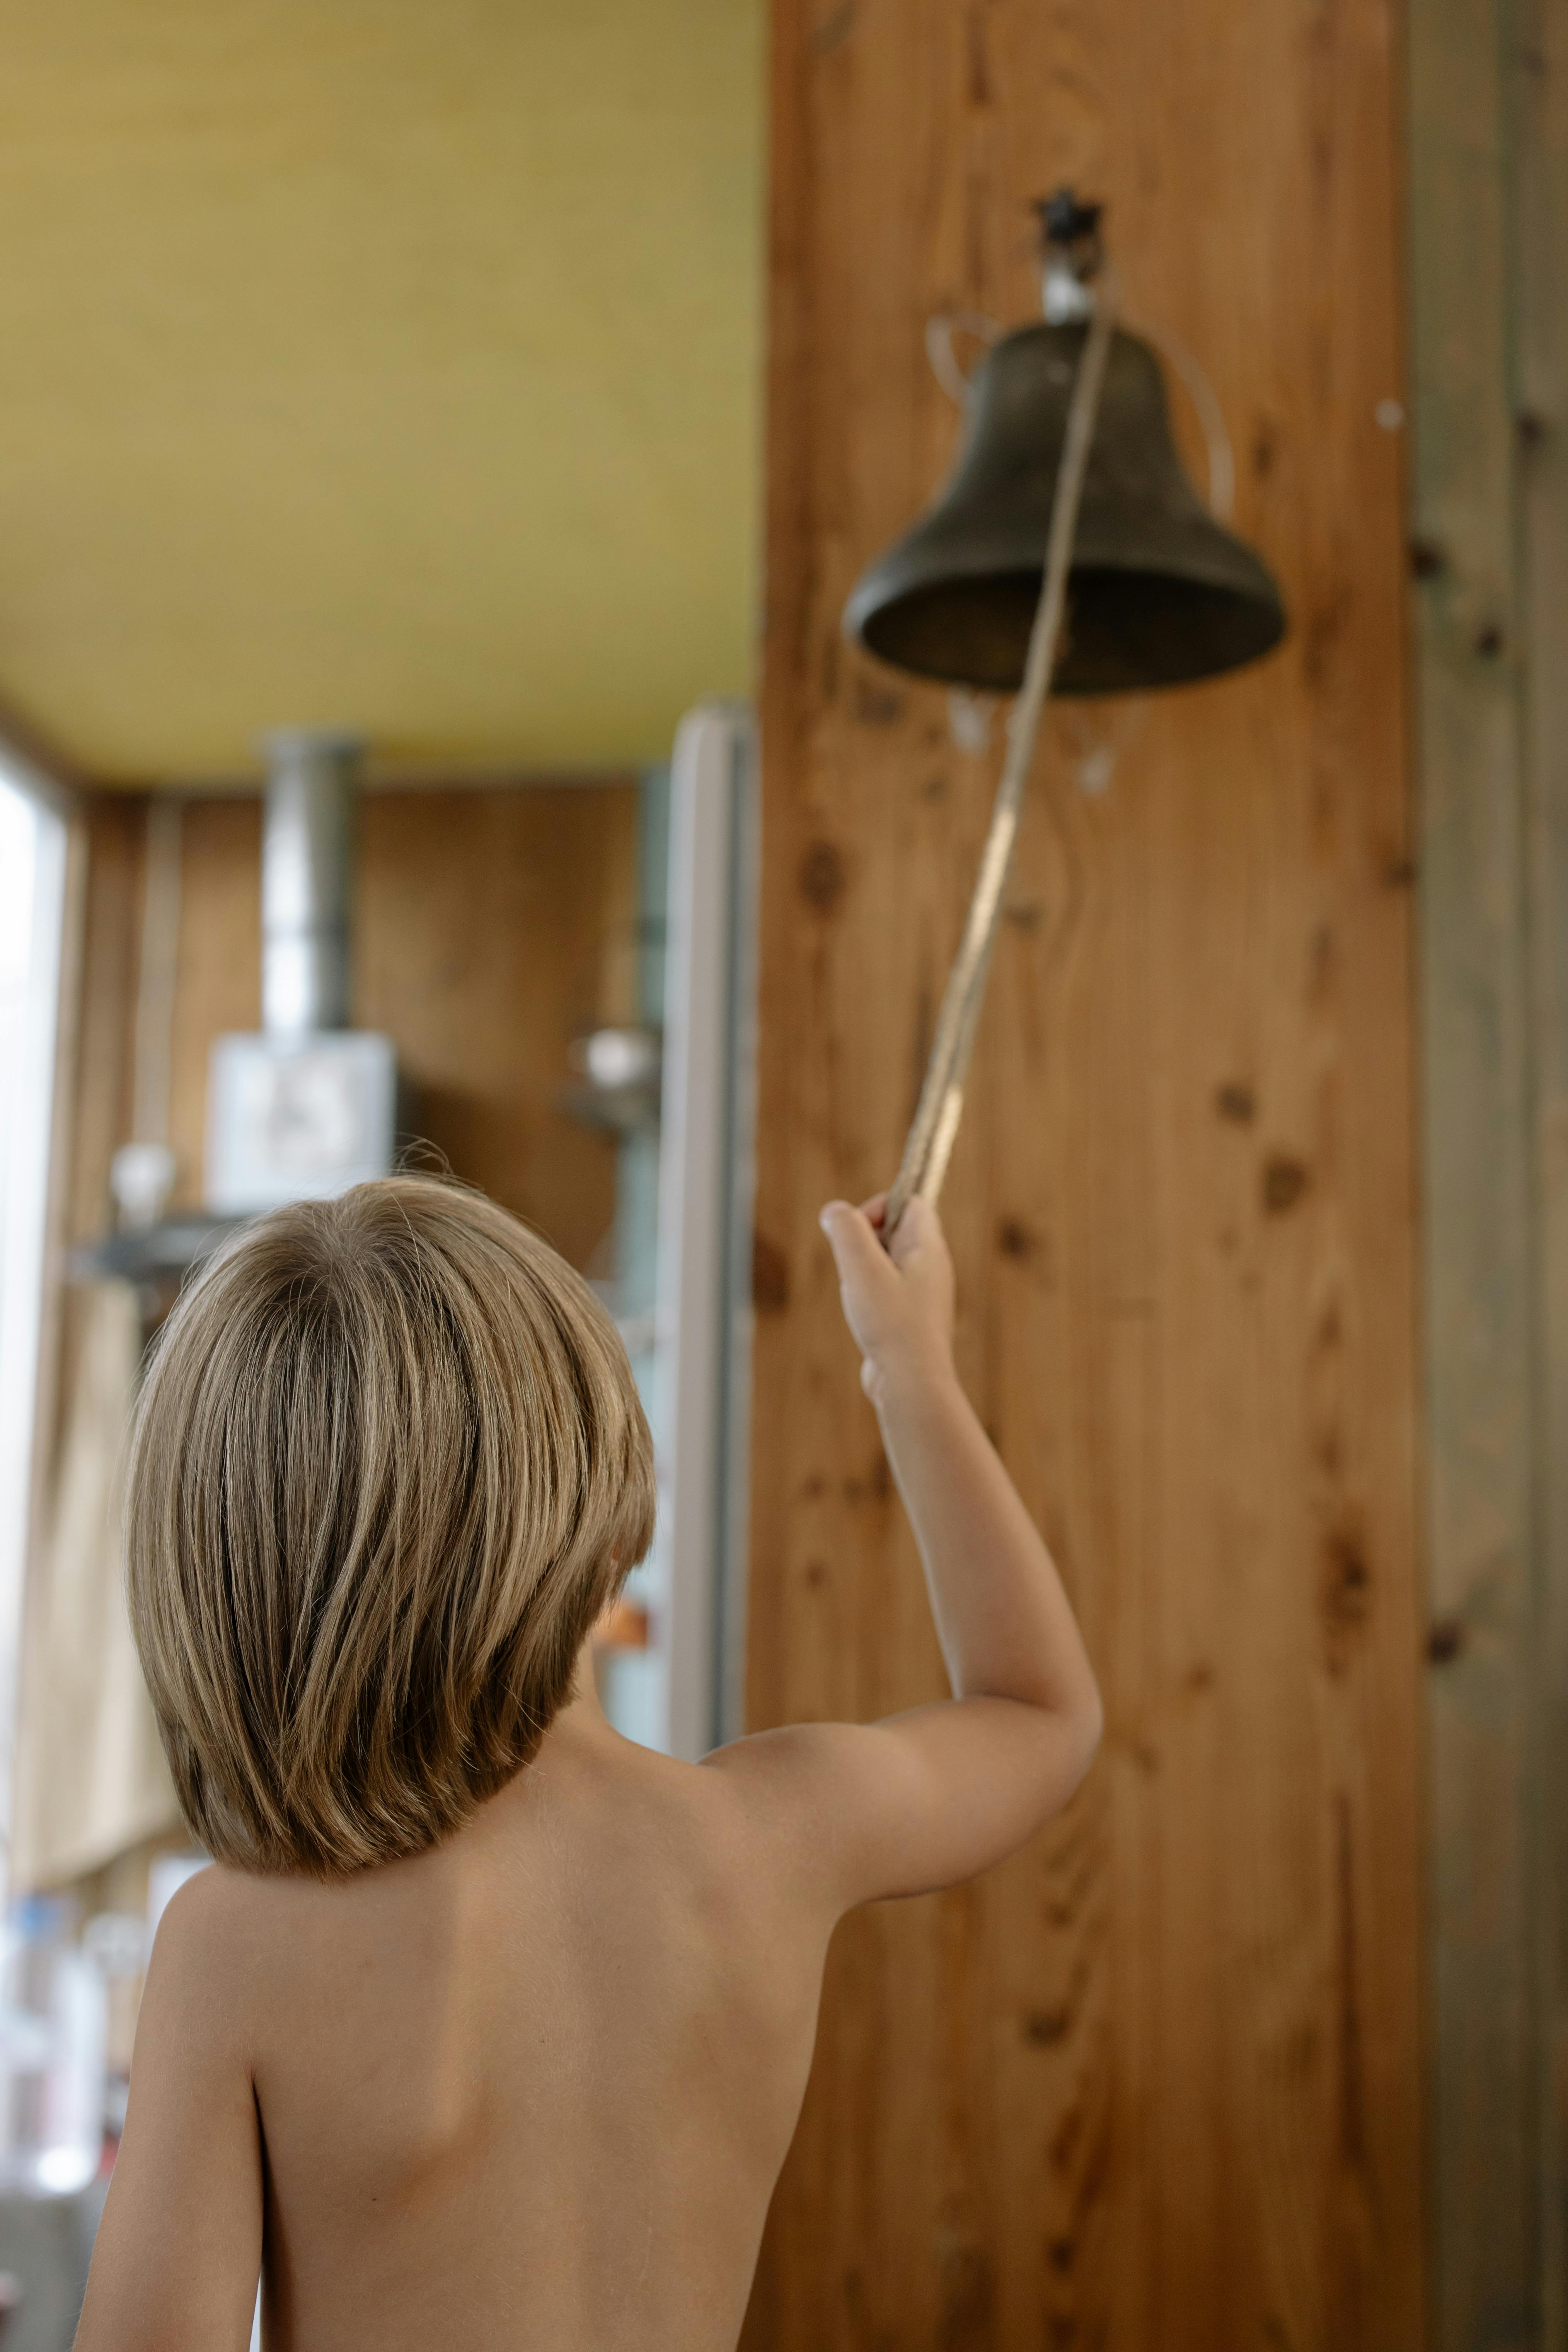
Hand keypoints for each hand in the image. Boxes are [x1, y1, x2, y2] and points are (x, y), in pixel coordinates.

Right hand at [818, 1194, 955, 1404]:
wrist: (911, 1383)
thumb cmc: (891, 1324)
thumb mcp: (861, 1267)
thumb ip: (846, 1230)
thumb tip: (834, 1210)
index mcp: (928, 1247)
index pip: (910, 1202)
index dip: (878, 1207)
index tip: (856, 1232)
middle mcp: (932, 1267)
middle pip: (894, 1231)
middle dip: (864, 1243)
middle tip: (856, 1269)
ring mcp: (924, 1294)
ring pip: (887, 1263)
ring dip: (863, 1272)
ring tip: (861, 1297)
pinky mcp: (912, 1317)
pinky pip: (887, 1291)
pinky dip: (869, 1296)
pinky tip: (865, 1318)